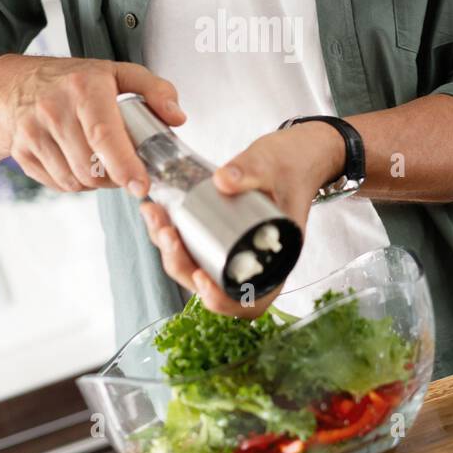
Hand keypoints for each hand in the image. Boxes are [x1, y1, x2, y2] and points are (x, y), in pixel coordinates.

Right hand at [1, 57, 184, 193]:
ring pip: (74, 180)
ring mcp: (32, 132)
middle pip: (90, 166)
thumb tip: (177, 118)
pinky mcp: (21, 152)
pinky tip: (80, 164)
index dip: (124, 165)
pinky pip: (58, 184)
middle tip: (127, 170)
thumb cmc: (72, 81)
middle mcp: (53, 109)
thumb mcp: (116, 72)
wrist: (13, 85)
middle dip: (115, 177)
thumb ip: (154, 89)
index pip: (103, 134)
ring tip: (103, 164)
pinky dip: (75, 183)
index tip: (141, 185)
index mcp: (82, 87)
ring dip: (96, 182)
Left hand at [139, 121, 345, 316]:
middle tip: (166, 234)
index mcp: (278, 258)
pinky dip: (172, 236)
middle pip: (211, 285)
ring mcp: (234, 251)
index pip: (251, 301)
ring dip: (169, 250)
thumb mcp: (273, 164)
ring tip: (155, 217)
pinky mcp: (220, 237)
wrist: (296, 152)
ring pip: (196, 267)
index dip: (222, 300)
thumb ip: (250, 170)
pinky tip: (157, 212)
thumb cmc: (293, 164)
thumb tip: (222, 180)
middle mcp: (254, 262)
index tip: (201, 277)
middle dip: (181, 264)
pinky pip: (192, 248)